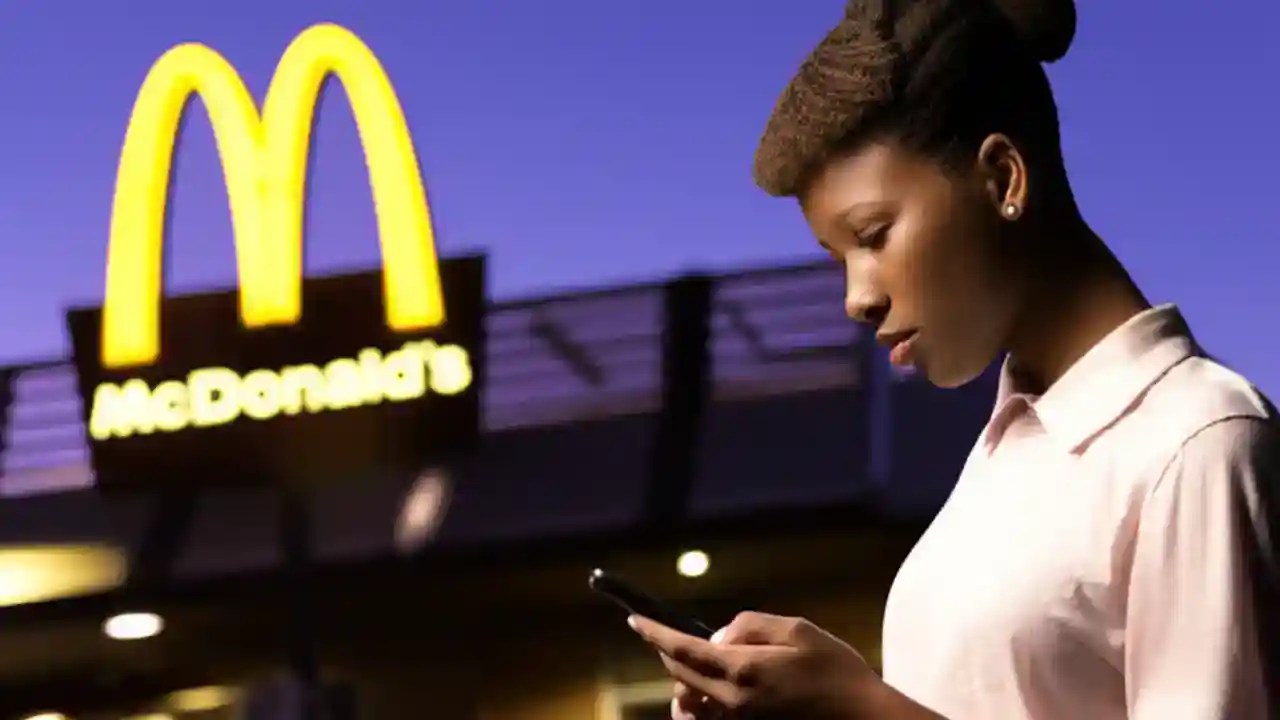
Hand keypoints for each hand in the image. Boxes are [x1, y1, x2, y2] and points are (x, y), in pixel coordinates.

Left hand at [630, 610, 884, 718]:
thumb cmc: (836, 671)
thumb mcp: (798, 631)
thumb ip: (750, 627)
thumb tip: (715, 637)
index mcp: (744, 672)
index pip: (681, 648)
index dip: (653, 632)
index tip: (634, 620)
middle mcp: (733, 704)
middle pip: (679, 675)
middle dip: (667, 651)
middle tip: (667, 636)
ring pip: (687, 702)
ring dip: (681, 680)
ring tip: (690, 664)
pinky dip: (695, 706)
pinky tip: (702, 693)